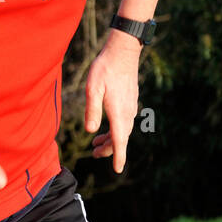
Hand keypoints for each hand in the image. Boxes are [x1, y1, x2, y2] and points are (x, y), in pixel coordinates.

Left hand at [84, 33, 140, 173]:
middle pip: (120, 138)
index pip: (119, 140)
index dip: (118, 156)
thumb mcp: (93, 89)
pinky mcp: (130, 101)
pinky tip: (105, 127)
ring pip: (122, 130)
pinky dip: (114, 129)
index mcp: (118, 113)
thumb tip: (91, 131)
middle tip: (94, 153)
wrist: (123, 51)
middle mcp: (127, 112)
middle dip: (109, 149)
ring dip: (110, 139)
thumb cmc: (105, 69)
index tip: (117, 169)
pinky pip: (123, 122)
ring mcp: (130, 106)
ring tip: (96, 143)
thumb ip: (92, 111)